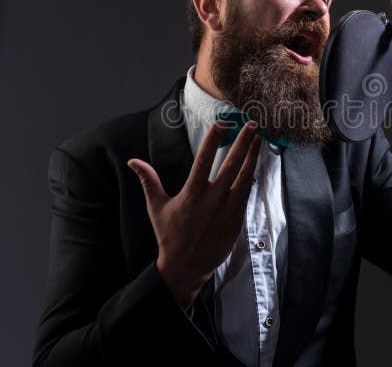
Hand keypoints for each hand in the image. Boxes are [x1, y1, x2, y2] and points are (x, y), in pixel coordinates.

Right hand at [127, 120, 260, 309]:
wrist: (186, 267)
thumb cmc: (170, 236)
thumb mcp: (156, 208)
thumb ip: (149, 181)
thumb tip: (133, 161)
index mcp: (192, 194)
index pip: (204, 160)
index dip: (213, 140)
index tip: (221, 123)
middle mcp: (212, 200)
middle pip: (232, 164)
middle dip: (243, 142)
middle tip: (251, 124)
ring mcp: (228, 210)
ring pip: (245, 177)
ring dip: (252, 156)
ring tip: (258, 139)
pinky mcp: (237, 219)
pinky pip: (247, 194)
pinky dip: (252, 178)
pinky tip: (255, 164)